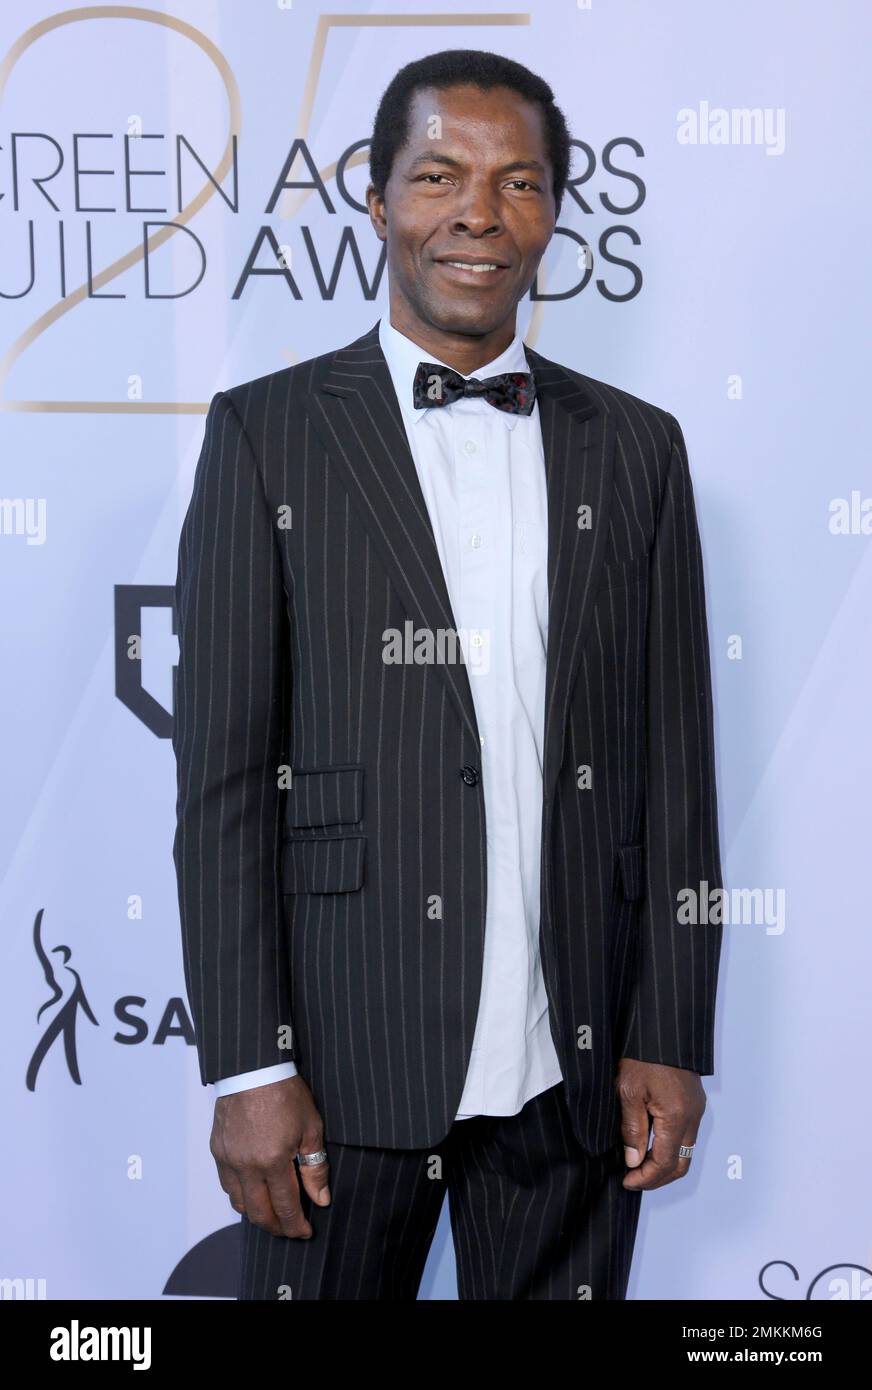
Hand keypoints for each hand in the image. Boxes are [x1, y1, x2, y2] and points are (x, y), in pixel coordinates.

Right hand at [210, 1075, 329, 1236]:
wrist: (254, 1068)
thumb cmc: (285, 1093)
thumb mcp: (311, 1128)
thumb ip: (315, 1167)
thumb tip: (320, 1198)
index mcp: (272, 1161)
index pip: (285, 1207)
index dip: (296, 1225)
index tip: (305, 1232)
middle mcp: (246, 1166)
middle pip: (259, 1213)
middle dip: (277, 1227)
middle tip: (290, 1229)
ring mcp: (228, 1159)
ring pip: (238, 1203)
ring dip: (256, 1214)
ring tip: (272, 1213)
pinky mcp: (217, 1150)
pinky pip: (226, 1184)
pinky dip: (240, 1195)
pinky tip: (253, 1191)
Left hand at [616, 1058, 705, 1191]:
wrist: (661, 1029)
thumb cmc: (643, 1055)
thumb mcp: (628, 1091)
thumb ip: (632, 1129)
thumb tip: (634, 1161)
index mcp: (677, 1116)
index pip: (665, 1163)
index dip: (646, 1178)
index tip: (627, 1181)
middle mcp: (693, 1117)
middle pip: (681, 1163)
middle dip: (657, 1178)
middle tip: (633, 1180)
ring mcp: (696, 1110)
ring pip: (685, 1151)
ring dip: (664, 1164)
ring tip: (639, 1166)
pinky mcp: (694, 1103)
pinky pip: (686, 1136)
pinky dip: (670, 1148)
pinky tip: (650, 1145)